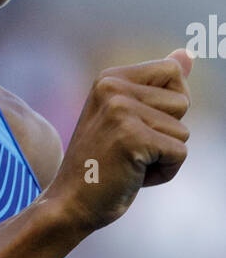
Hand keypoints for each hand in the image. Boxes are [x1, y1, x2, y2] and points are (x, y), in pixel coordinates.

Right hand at [44, 47, 191, 233]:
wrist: (70, 204)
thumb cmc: (102, 164)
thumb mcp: (126, 118)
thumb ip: (157, 84)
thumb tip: (187, 54)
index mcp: (110, 77)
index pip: (173, 72)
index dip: (168, 106)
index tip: (135, 126)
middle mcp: (112, 87)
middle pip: (182, 102)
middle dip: (167, 133)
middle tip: (129, 149)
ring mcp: (120, 111)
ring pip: (183, 131)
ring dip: (163, 155)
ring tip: (129, 163)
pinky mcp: (132, 137)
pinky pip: (179, 153)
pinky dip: (164, 172)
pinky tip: (132, 176)